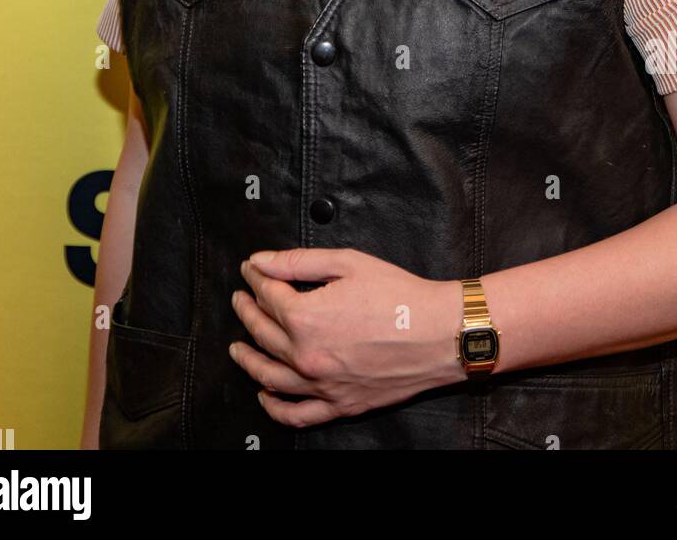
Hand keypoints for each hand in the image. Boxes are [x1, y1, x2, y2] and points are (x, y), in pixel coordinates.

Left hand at [229, 247, 465, 427]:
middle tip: (240, 299)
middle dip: (247, 311)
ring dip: (247, 358)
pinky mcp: (340, 404)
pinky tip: (265, 394)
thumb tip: (262, 262)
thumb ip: (298, 262)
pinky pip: (297, 414)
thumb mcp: (348, 263)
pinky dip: (274, 407)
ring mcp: (322, 385)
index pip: (268, 295)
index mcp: (306, 318)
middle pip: (263, 332)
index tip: (251, 269)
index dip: (256, 278)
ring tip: (237, 346)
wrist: (439, 334)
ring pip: (270, 375)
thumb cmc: (399, 296)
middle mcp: (307, 355)